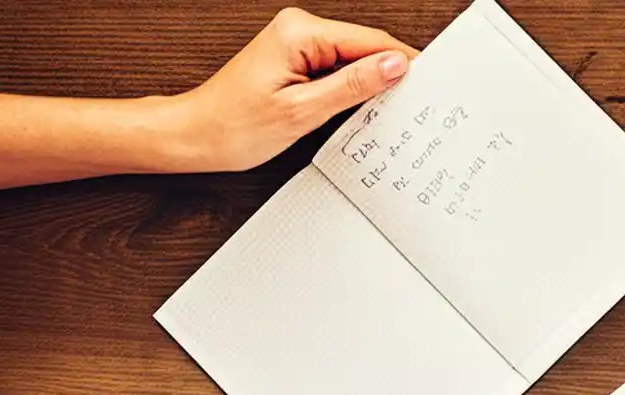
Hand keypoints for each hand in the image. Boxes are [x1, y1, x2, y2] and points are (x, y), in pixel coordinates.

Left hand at [171, 7, 418, 171]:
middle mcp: (298, 29)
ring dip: (369, 85)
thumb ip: (353, 85)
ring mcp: (297, 42)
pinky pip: (337, 68)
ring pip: (353, 60)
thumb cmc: (234, 126)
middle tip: (411, 108)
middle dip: (388, 76)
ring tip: (382, 113)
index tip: (429, 85)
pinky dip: (349, 89)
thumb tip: (393, 65)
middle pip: (365, 48)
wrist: (195, 135)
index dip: (404, 63)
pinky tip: (354, 109)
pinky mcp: (295, 58)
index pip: (370, 41)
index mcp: (300, 32)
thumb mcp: (303, 110)